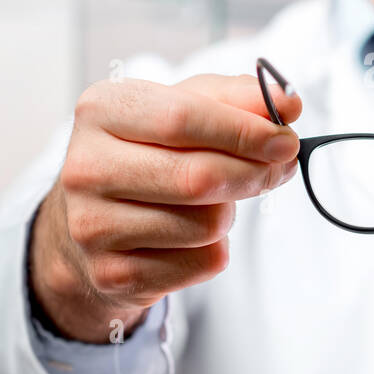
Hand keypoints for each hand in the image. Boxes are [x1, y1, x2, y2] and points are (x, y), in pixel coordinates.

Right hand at [31, 74, 301, 342]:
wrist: (94, 221)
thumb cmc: (149, 152)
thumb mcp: (184, 107)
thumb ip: (237, 98)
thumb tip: (287, 102)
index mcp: (101, 110)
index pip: (183, 118)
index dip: (245, 131)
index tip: (286, 140)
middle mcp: (86, 167)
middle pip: (198, 176)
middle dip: (255, 174)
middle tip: (280, 168)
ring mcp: (93, 226)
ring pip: (206, 225)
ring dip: (230, 213)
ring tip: (213, 202)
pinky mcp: (113, 274)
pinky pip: (201, 264)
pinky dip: (215, 250)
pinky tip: (192, 236)